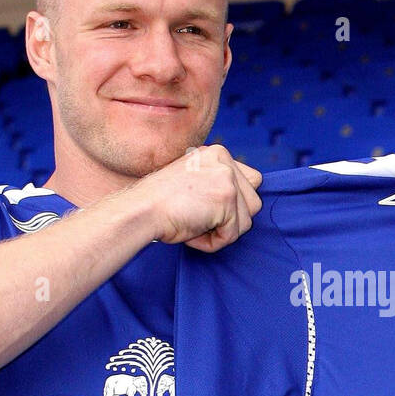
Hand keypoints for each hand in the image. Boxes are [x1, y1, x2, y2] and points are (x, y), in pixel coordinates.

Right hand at [137, 144, 263, 251]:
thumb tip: (247, 203)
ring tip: (194, 224)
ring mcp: (228, 177)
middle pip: (253, 202)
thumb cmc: (159, 204)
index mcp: (216, 153)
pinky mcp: (228, 198)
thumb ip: (217, 184)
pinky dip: (213, 242)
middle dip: (230, 219)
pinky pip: (233, 234)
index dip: (231, 204)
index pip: (250, 182)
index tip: (203, 207)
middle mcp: (225, 160)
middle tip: (197, 217)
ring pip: (246, 221)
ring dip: (221, 231)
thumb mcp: (193, 183)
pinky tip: (192, 231)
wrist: (140, 211)